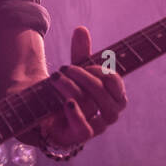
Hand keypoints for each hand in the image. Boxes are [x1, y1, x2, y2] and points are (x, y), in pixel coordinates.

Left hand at [41, 26, 126, 148]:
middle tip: (66, 69)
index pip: (114, 81)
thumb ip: (80, 53)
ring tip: (57, 78)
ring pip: (94, 106)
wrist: (51, 118)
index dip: (100, 70)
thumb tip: (80, 29)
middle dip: (84, 76)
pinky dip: (76, 114)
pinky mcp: (81, 137)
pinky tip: (68, 102)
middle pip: (104, 92)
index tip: (85, 64)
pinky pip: (85, 128)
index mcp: (114, 95)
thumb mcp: (76, 71)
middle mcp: (110, 112)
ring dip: (75, 88)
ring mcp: (97, 126)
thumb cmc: (72, 93)